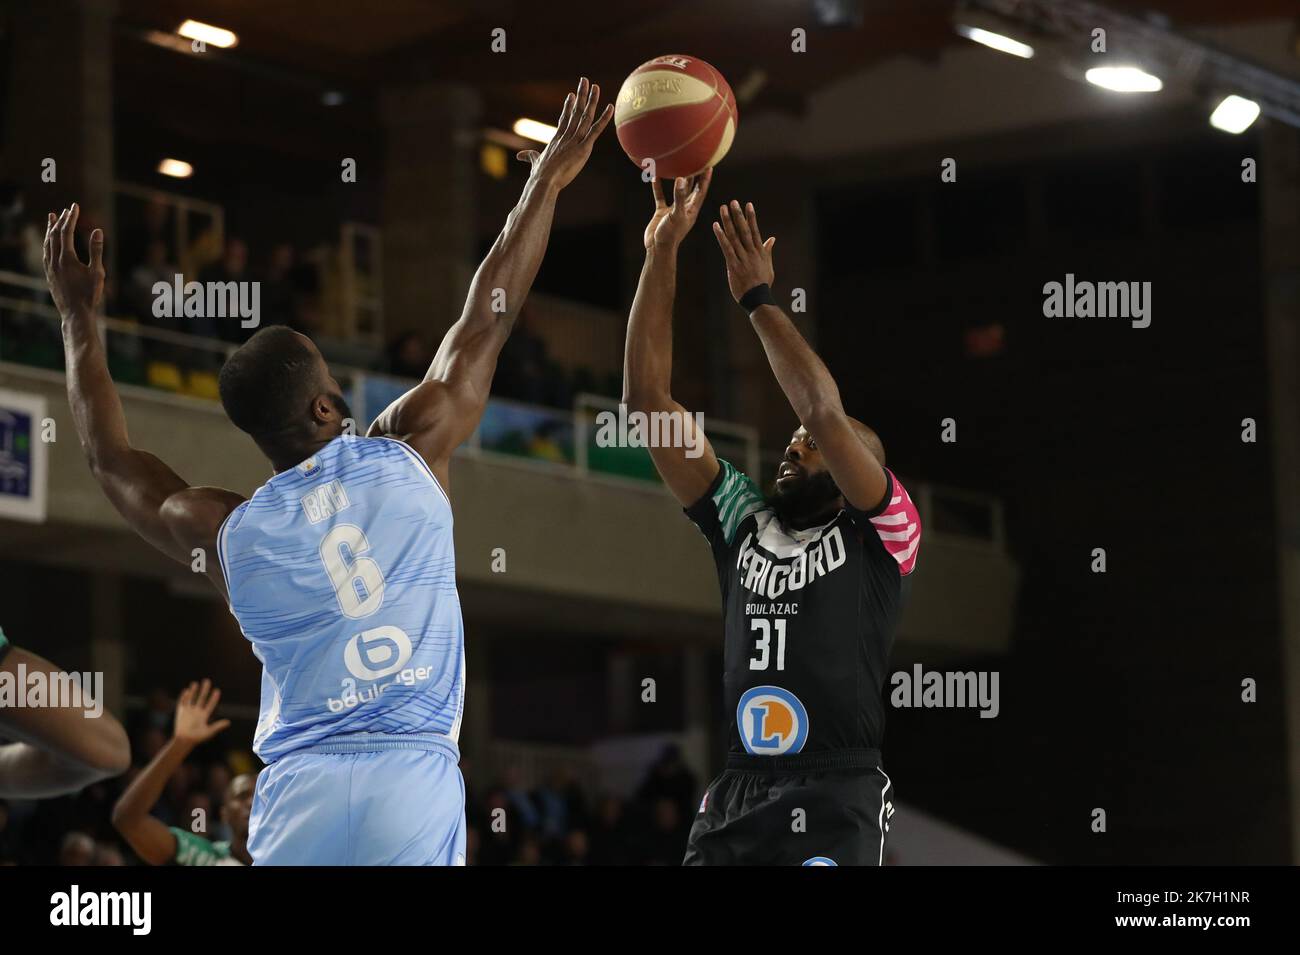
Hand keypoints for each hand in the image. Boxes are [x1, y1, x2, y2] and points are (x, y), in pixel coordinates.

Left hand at [43, 204, 104, 318]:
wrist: (76, 314)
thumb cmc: (90, 295)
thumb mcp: (97, 272)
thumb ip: (96, 250)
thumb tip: (97, 231)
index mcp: (66, 258)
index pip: (66, 231)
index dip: (71, 218)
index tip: (75, 207)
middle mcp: (55, 261)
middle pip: (55, 234)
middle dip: (61, 220)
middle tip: (67, 210)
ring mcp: (50, 268)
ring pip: (47, 242)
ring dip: (50, 229)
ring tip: (51, 217)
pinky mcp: (49, 274)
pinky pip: (45, 253)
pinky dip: (48, 241)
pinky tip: (50, 241)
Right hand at [172, 679, 230, 746]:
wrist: (184, 740)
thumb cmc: (197, 738)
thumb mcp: (209, 732)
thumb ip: (218, 726)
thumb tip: (228, 722)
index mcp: (204, 716)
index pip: (210, 704)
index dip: (214, 698)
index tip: (217, 690)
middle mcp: (197, 712)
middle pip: (201, 698)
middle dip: (204, 690)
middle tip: (207, 681)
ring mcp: (188, 711)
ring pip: (192, 699)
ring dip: (193, 691)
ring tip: (195, 683)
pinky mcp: (181, 712)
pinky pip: (182, 703)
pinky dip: (184, 697)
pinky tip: (187, 691)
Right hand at [516, 77, 613, 190]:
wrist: (544, 181)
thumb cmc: (539, 175)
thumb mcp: (535, 162)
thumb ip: (529, 157)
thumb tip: (519, 156)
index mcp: (557, 139)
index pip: (564, 119)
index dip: (568, 107)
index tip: (572, 95)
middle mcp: (566, 136)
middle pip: (575, 112)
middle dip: (581, 95)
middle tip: (585, 81)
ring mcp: (575, 140)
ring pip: (585, 117)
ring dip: (592, 101)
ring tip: (596, 87)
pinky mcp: (584, 147)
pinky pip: (595, 130)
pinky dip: (604, 119)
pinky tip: (610, 108)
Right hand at [644, 169, 712, 250]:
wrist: (657, 248)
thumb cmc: (670, 235)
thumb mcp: (676, 215)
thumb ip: (678, 197)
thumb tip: (681, 180)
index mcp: (692, 210)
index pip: (701, 191)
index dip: (706, 178)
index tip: (709, 165)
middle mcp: (684, 208)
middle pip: (692, 189)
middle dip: (695, 176)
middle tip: (697, 161)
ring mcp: (673, 210)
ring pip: (677, 191)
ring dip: (677, 179)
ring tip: (678, 165)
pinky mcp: (662, 212)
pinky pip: (661, 196)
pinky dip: (658, 187)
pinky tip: (656, 176)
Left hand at [713, 200, 775, 302]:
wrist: (758, 298)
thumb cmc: (763, 283)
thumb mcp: (768, 266)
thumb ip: (768, 251)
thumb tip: (772, 238)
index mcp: (759, 251)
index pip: (755, 230)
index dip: (751, 217)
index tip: (748, 204)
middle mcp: (751, 252)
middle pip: (744, 230)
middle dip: (738, 215)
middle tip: (733, 201)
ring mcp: (742, 258)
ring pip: (734, 237)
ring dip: (728, 221)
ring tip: (723, 209)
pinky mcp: (733, 265)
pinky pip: (726, 248)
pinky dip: (721, 237)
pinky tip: (716, 227)